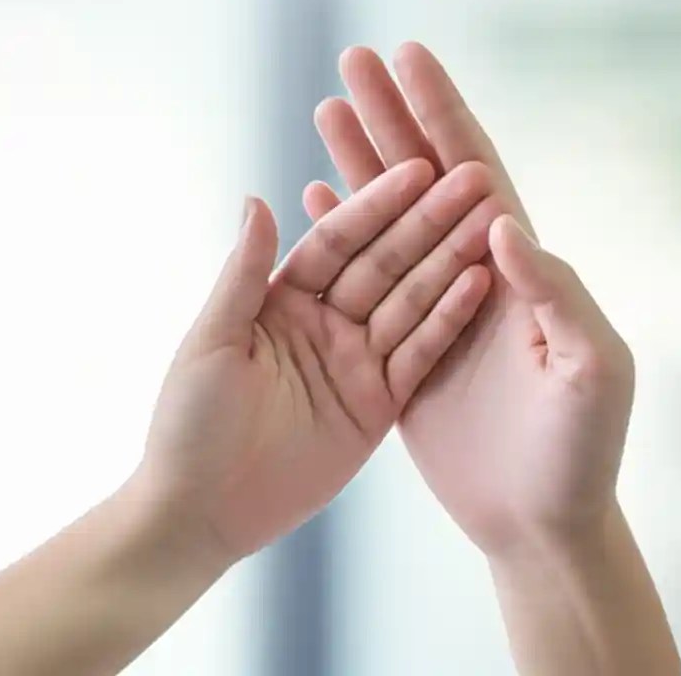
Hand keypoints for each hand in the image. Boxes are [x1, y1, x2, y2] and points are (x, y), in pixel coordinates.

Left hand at [139, 159, 497, 559]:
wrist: (204, 512)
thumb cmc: (189, 424)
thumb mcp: (212, 341)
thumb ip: (244, 273)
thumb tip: (258, 199)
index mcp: (282, 300)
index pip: (339, 240)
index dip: (376, 205)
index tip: (416, 169)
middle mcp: (327, 322)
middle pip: (386, 263)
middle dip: (428, 223)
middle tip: (472, 184)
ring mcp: (358, 361)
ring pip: (412, 301)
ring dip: (451, 262)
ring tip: (491, 224)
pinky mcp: (381, 403)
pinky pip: (421, 354)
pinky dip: (450, 320)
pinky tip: (481, 283)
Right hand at [307, 44, 632, 554]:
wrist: (544, 521)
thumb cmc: (582, 451)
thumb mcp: (591, 370)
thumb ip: (555, 295)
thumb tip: (506, 224)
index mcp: (527, 274)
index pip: (480, 174)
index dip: (444, 114)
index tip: (409, 58)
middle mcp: (485, 279)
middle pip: (430, 181)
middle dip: (393, 119)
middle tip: (352, 62)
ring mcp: (444, 310)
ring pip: (393, 220)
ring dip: (359, 164)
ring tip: (324, 109)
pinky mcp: (408, 350)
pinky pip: (371, 278)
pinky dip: (345, 234)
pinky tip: (313, 199)